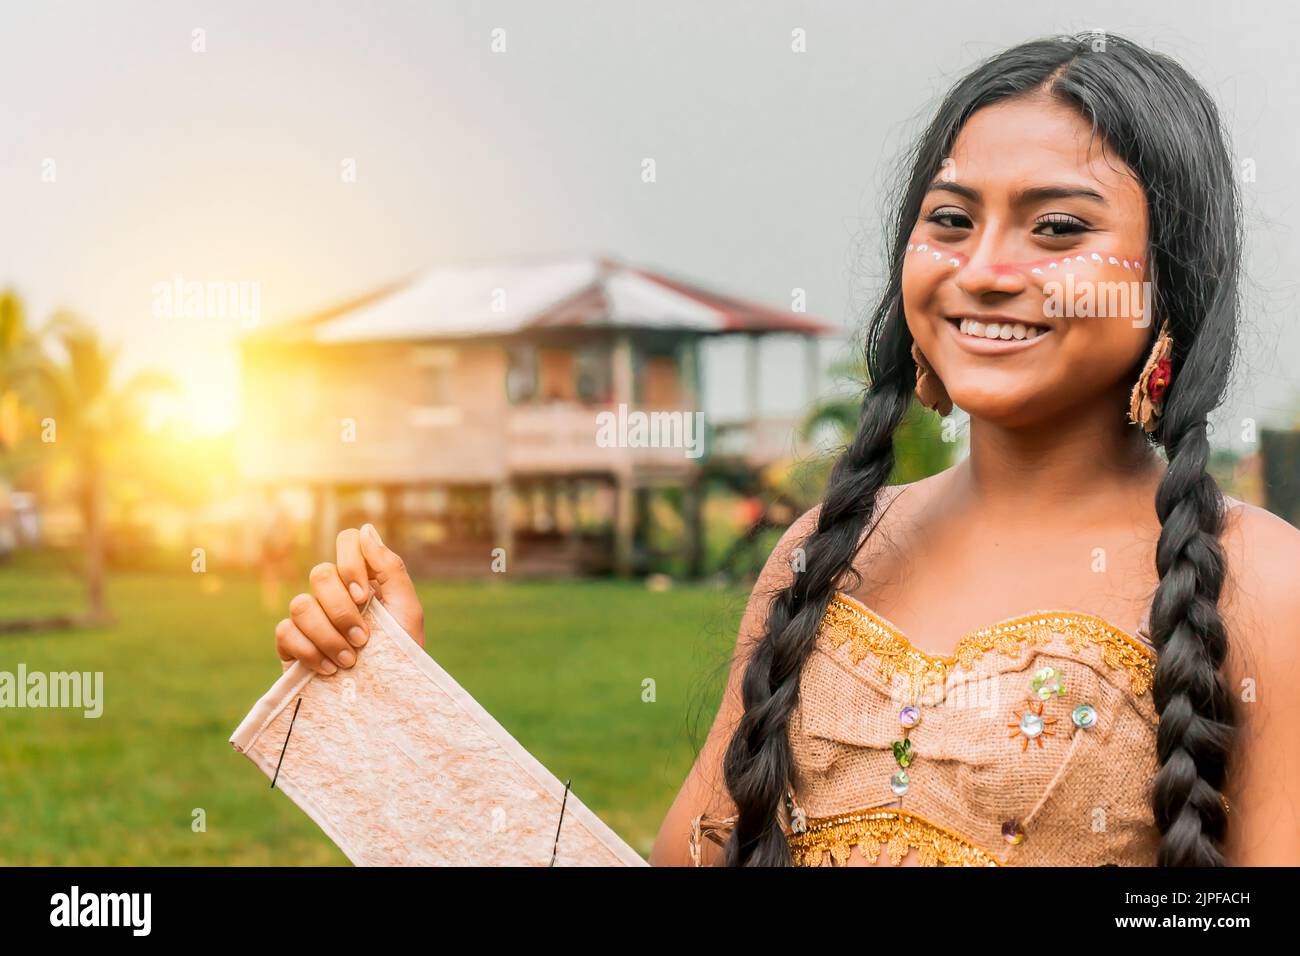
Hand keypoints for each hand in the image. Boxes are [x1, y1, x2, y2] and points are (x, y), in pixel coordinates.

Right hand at [274, 523, 425, 674]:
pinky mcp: (291, 644)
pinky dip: (309, 651)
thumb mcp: (407, 610)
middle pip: (320, 574)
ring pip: (300, 604)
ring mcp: (309, 618)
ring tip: (349, 661)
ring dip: (328, 636)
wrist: (387, 699)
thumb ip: (390, 568)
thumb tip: (366, 529)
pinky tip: (329, 669)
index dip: (351, 564)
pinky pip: (285, 631)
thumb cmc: (402, 654)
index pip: (346, 541)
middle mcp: (332, 593)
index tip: (365, 597)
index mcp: (361, 579)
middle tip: (363, 640)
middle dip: (342, 611)